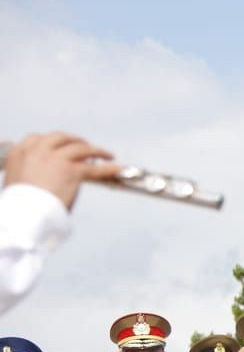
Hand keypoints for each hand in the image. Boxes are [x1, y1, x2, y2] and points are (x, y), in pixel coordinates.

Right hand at [2, 131, 119, 208]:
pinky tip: (118, 168)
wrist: (24, 213)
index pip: (38, 139)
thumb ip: (29, 173)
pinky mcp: (72, 171)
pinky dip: (110, 168)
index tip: (61, 145)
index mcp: (20, 152)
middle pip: (62, 138)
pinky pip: (96, 168)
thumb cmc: (20, 205)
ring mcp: (57, 159)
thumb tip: (43, 177)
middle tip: (85, 147)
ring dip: (96, 150)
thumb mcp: (16, 182)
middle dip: (75, 141)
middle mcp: (39, 151)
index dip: (53, 142)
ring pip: (82, 149)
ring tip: (106, 155)